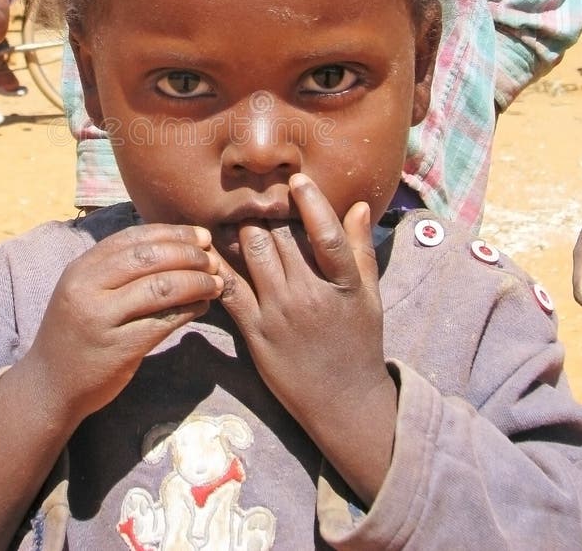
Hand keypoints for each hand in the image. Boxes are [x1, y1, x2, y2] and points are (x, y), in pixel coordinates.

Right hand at [23, 223, 223, 431]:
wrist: (48, 386)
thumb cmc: (75, 333)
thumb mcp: (83, 290)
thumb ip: (115, 268)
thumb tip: (171, 243)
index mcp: (81, 268)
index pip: (133, 237)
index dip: (172, 233)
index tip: (200, 236)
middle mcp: (87, 288)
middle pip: (149, 258)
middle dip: (188, 254)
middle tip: (212, 259)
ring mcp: (101, 319)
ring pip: (160, 287)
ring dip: (196, 282)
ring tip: (215, 283)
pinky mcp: (118, 349)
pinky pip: (163, 322)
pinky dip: (189, 309)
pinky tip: (203, 306)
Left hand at [215, 173, 395, 503]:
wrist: (344, 402)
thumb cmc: (359, 342)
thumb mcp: (369, 296)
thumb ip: (360, 249)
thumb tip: (357, 204)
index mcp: (344, 285)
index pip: (326, 235)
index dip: (311, 202)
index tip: (296, 179)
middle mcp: (310, 295)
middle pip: (281, 236)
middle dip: (268, 213)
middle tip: (258, 198)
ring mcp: (280, 314)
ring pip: (253, 253)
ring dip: (242, 230)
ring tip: (238, 218)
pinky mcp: (256, 333)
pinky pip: (231, 290)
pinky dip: (219, 267)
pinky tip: (211, 251)